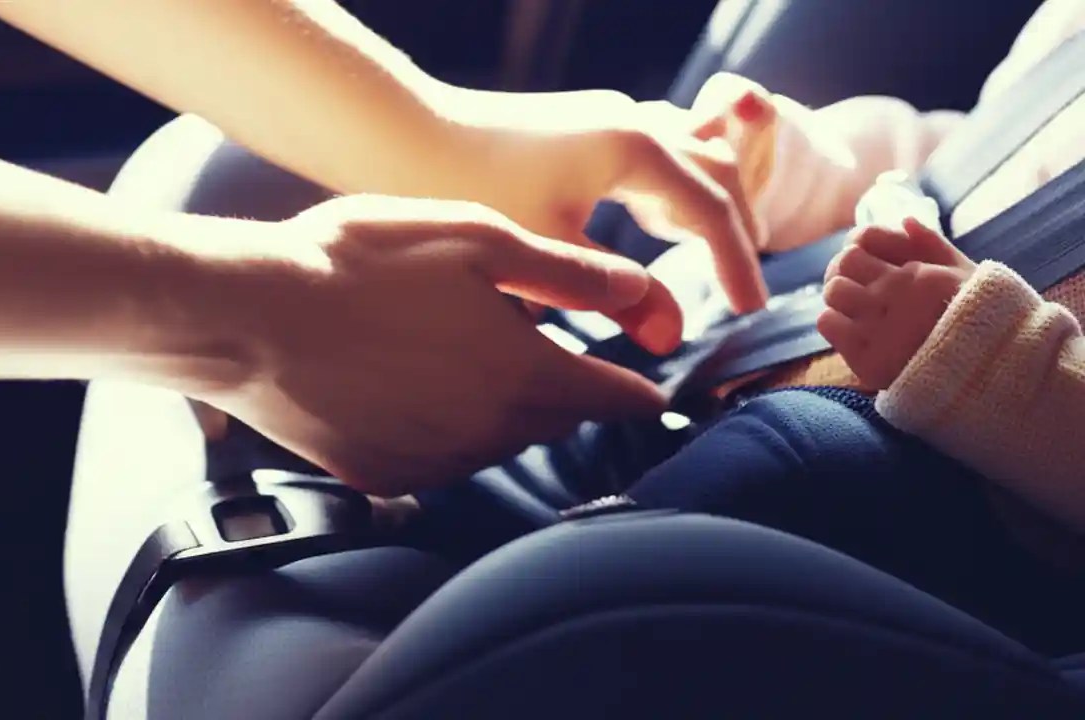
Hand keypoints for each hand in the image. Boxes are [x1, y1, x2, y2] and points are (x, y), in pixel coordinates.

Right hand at [157, 196, 667, 495]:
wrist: (251, 315)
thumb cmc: (363, 262)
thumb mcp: (477, 240)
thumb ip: (568, 273)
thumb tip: (639, 292)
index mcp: (524, 376)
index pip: (611, 399)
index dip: (637, 392)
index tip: (650, 394)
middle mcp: (488, 434)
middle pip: (555, 421)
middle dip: (565, 393)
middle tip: (544, 353)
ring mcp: (434, 463)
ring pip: (499, 441)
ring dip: (502, 409)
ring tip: (463, 358)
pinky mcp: (384, 476)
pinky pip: (441, 459)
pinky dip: (446, 430)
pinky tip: (412, 388)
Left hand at [444, 88, 768, 327]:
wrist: (404, 135)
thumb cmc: (469, 190)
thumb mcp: (547, 251)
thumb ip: (613, 294)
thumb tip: (672, 335)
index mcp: (633, 148)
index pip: (711, 210)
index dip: (736, 265)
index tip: (750, 312)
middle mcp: (630, 120)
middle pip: (716, 170)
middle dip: (737, 226)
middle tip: (746, 283)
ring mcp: (607, 115)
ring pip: (688, 153)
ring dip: (708, 201)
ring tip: (715, 252)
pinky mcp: (582, 124)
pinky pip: (654, 151)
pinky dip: (672, 188)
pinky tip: (654, 222)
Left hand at [818, 219, 974, 389]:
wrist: (989, 378)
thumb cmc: (983, 323)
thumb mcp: (968, 276)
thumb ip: (935, 247)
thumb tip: (905, 221)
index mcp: (918, 273)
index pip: (865, 237)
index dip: (861, 245)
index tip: (868, 259)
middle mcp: (894, 295)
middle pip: (844, 262)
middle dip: (848, 269)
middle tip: (857, 285)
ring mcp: (876, 326)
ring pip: (833, 291)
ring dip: (840, 296)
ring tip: (856, 309)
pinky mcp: (864, 358)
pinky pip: (827, 322)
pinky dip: (834, 322)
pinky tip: (852, 330)